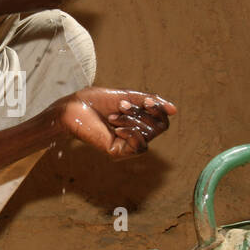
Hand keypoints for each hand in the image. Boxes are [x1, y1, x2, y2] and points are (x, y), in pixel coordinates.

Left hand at [53, 87, 176, 157]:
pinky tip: (116, 128)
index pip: (161, 121)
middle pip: (159, 128)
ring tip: (114, 115)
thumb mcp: (128, 97)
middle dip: (143, 113)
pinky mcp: (118, 153)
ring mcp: (126, 145)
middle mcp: (134, 135)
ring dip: (133, 121)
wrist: (74, 108)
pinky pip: (139, 147)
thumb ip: (150, 103)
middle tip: (122, 106)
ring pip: (149, 136)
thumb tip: (174, 110)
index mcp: (137, 122)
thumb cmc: (97, 101)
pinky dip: (131, 133)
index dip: (158, 110)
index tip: (146, 100)